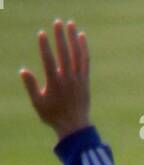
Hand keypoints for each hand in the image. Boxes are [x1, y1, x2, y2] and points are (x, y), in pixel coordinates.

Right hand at [21, 19, 90, 140]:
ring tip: (71, 24)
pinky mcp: (85, 81)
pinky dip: (84, 48)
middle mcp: (68, 79)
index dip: (45, 47)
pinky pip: (85, 61)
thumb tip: (23, 71)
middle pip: (64, 54)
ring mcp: (78, 79)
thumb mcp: (38, 104)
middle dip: (60, 37)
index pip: (49, 61)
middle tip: (57, 22)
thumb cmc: (54, 116)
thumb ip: (31, 87)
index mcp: (54, 83)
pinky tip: (82, 37)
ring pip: (76, 55)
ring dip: (73, 38)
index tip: (41, 34)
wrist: (75, 127)